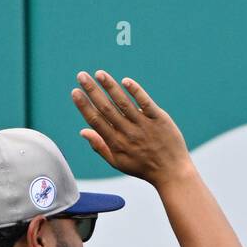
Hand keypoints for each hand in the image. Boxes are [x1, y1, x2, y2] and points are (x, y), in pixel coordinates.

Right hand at [70, 71, 193, 186]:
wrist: (172, 173)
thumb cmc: (143, 167)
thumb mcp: (119, 162)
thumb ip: (100, 146)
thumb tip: (82, 132)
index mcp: (116, 143)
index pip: (96, 121)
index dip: (84, 106)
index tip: (75, 92)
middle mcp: (128, 133)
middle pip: (106, 109)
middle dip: (92, 91)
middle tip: (81, 76)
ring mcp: (144, 126)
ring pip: (124, 103)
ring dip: (110, 87)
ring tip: (99, 74)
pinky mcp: (159, 119)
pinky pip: (145, 103)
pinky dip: (136, 92)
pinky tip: (125, 81)